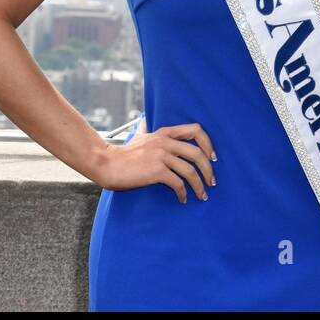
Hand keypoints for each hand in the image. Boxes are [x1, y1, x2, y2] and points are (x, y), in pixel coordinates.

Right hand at [95, 117, 217, 203]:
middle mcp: (166, 142)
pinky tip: (183, 199)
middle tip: (212, 181)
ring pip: (190, 171)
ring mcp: (161, 156)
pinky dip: (183, 193)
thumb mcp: (138, 135)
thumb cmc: (123, 154)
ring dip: (199, 185)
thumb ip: (147, 129)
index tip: (212, 157)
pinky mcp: (156, 171)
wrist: (106, 164)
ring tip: (202, 195)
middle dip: (209, 170)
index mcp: (165, 132)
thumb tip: (145, 120)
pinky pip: (178, 183)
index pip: (196, 130)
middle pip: (198, 153)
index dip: (208, 144)